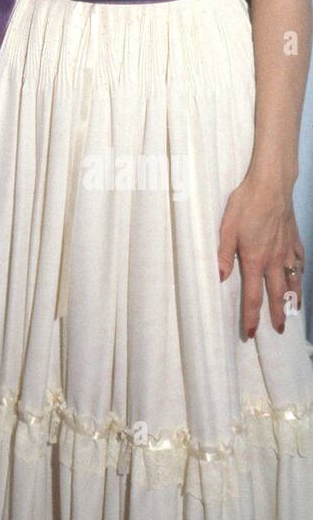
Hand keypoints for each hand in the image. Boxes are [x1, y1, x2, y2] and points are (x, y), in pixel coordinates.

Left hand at [218, 173, 304, 336]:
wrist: (271, 186)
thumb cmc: (245, 204)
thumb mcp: (227, 228)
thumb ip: (223, 255)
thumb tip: (220, 278)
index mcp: (254, 260)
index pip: (253, 296)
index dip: (252, 316)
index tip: (251, 333)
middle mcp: (274, 260)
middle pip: (276, 294)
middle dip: (277, 314)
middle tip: (279, 330)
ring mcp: (287, 250)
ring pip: (293, 281)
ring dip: (293, 299)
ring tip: (294, 311)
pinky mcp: (295, 239)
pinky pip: (300, 262)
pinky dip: (300, 274)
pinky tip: (300, 278)